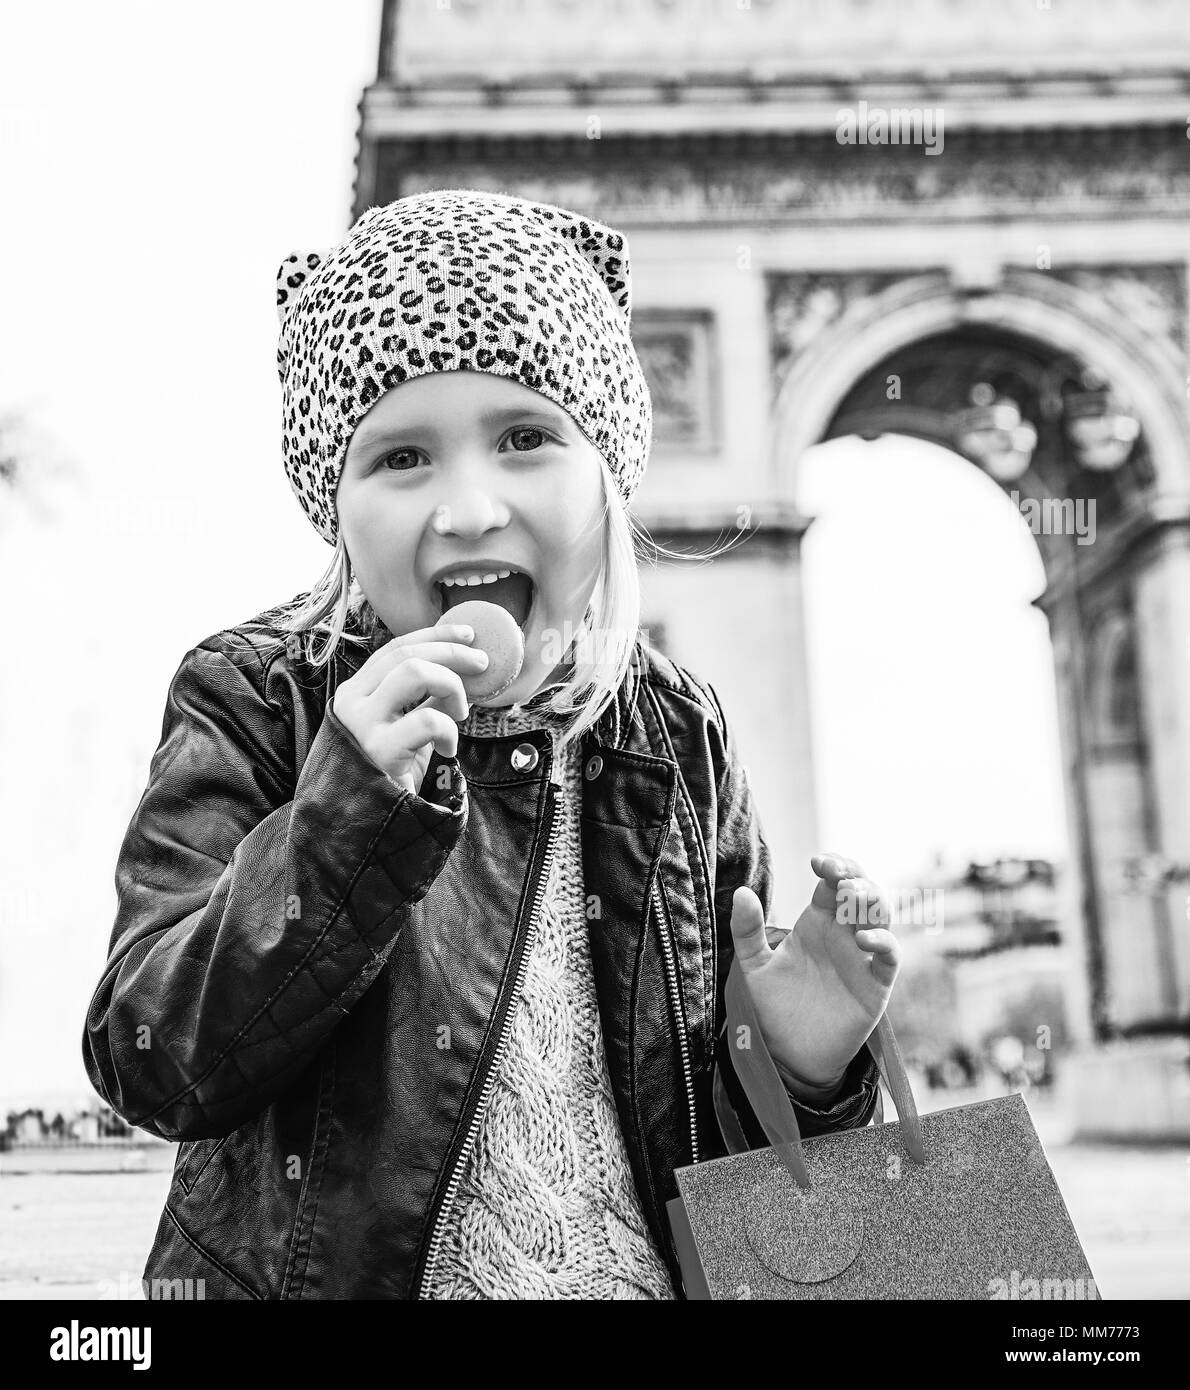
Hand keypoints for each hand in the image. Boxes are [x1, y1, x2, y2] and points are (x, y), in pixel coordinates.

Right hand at [331, 622, 488, 796]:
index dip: (435, 635)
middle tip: (482, 664)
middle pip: (408, 655)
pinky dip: (449, 731)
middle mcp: (351, 701)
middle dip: (452, 654)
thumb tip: (462, 663)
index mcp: (357, 690)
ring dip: (451, 687)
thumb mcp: (407, 723)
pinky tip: (447, 750)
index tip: (468, 633)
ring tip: (460, 714)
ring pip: (415, 672)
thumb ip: (424, 696)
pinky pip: (428, 720)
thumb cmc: (394, 770)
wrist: (373, 822)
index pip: (396, 648)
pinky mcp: (379, 749)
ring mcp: (361, 724)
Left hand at [729, 852, 899, 1092]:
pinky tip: (864, 939)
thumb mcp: (753, 966)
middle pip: (863, 890)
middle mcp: (842, 934)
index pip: (833, 882)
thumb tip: (741, 892)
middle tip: (838, 874)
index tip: (817, 862)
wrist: (788, 1055)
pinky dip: (884, 942)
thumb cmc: (772, 1007)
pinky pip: (890, 956)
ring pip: (882, 915)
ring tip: (851, 896)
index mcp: (816, 922)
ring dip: (873, 900)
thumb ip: (747, 931)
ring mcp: (862, 957)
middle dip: (856, 875)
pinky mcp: (876, 985)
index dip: (833, 865)